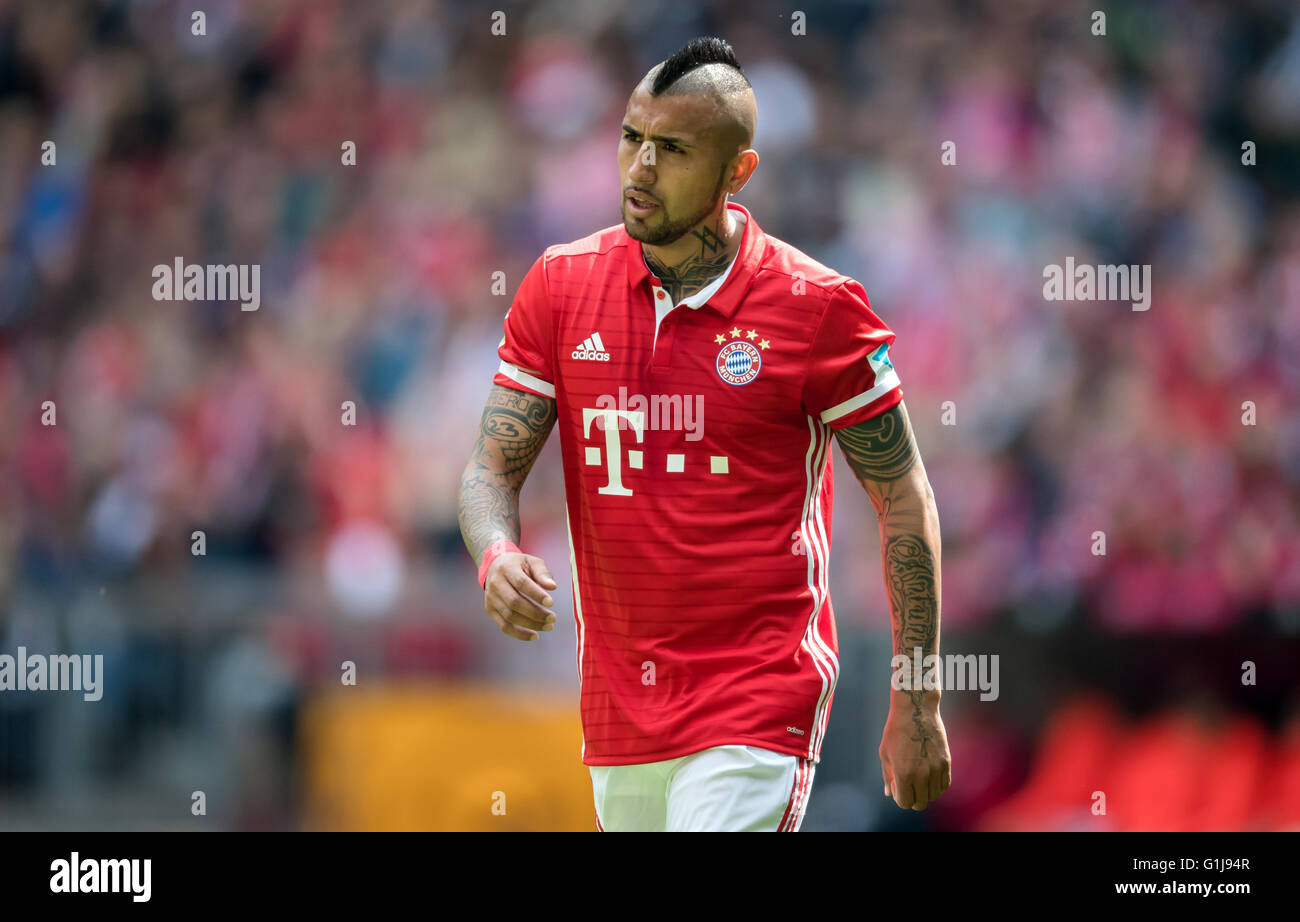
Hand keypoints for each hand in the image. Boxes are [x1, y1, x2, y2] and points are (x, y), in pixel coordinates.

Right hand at [483, 552, 557, 640]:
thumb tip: (552, 587)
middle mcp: (495, 583)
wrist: (495, 567)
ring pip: (510, 616)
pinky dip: (519, 634)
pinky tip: (535, 635)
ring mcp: (491, 598)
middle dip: (536, 613)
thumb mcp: (532, 562)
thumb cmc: (519, 565)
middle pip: (515, 602)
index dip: (536, 594)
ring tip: (548, 626)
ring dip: (531, 624)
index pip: (521, 583)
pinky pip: (504, 626)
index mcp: (506, 568)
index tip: (551, 603)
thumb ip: (543, 573)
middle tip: (553, 618)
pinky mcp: (490, 609)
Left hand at [880, 694, 951, 810]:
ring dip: (924, 792)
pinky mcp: (946, 762)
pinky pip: (944, 784)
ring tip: (917, 779)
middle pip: (920, 803)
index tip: (896, 786)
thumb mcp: (885, 753)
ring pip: (933, 796)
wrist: (915, 710)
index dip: (899, 798)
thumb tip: (889, 793)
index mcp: (904, 774)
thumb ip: (887, 775)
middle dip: (912, 798)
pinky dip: (936, 786)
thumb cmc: (895, 730)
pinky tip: (928, 777)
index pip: (905, 802)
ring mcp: (936, 769)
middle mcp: (922, 775)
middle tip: (907, 785)